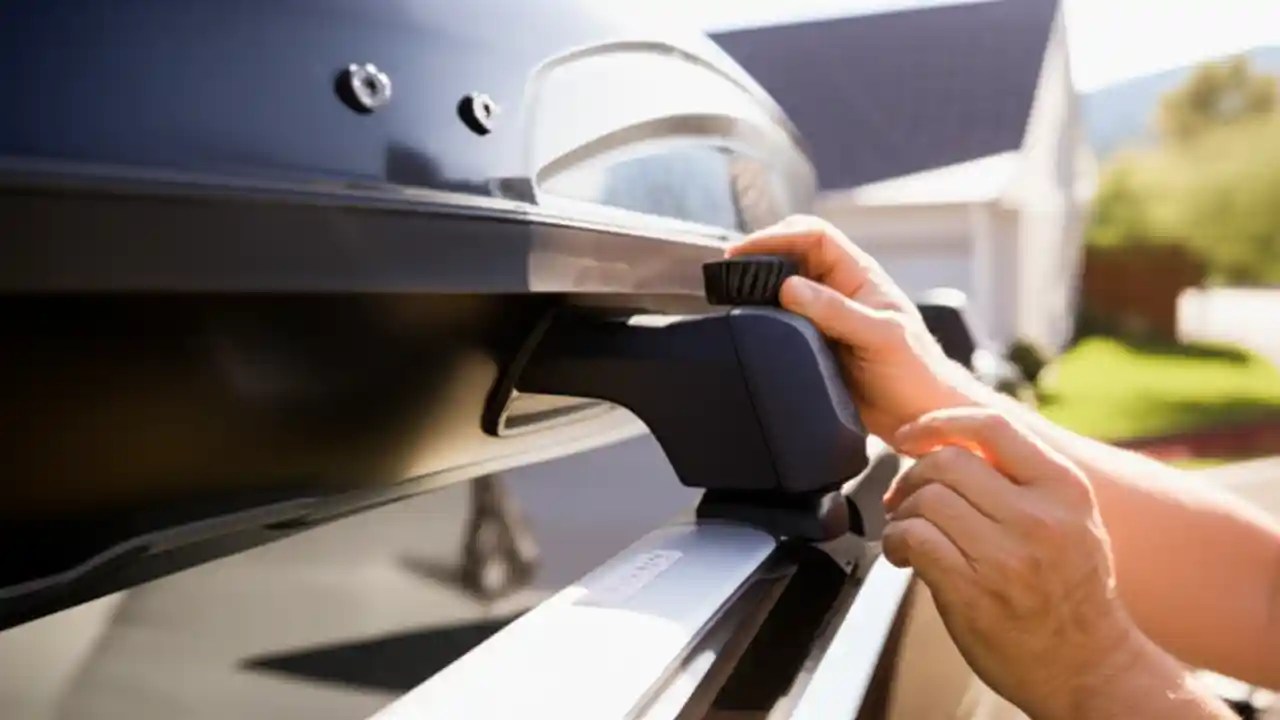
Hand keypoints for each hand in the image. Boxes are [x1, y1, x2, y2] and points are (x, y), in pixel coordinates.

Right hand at [728, 215, 977, 438]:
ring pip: (784, 287)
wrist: (921, 419)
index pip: (814, 236)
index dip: (777, 235)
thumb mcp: (880, 336)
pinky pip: (783, 322)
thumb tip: (789, 287)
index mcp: (860, 276)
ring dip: (759, 285)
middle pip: (793, 254)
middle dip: (761, 253)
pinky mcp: (816, 345)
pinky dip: (763, 317)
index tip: (744, 250)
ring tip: (733, 292)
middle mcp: (840, 291)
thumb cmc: (917, 373)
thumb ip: (836, 311)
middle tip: (731, 269)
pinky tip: (749, 325)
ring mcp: (826, 317)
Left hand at [883, 408, 1149, 719]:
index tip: (909, 436)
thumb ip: (1021, 479)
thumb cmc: (1070, 590)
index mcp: (1065, 488)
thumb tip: (944, 444)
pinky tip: (901, 554)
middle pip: (947, 462)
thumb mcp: (1070, 519)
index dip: (939, 423)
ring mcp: (1007, 556)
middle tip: (903, 498)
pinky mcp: (974, 591)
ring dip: (901, 513)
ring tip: (907, 532)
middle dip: (912, 476)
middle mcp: (1040, 516)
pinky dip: (895, 541)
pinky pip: (914, 540)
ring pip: (926, 500)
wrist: (1090, 668)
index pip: (992, 426)